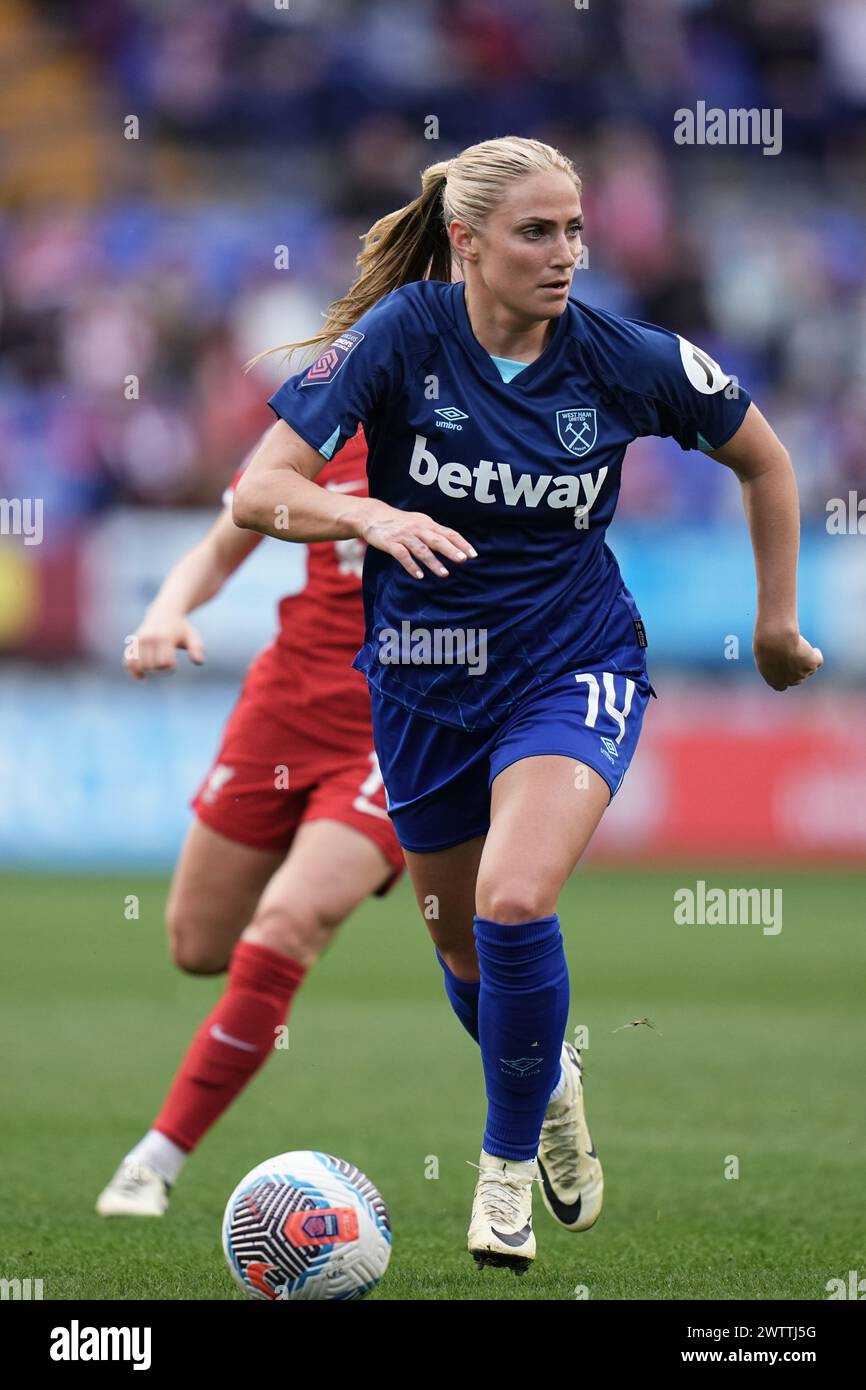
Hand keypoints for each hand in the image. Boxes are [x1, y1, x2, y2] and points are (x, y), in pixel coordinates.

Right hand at [125, 612, 205, 678]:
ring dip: (146, 671)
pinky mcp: (133, 642)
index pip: (165, 663)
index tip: (173, 662)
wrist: (165, 612)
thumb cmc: (181, 628)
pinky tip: (141, 677)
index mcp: (165, 638)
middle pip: (152, 666)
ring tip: (153, 671)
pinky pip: (128, 661)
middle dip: (159, 669)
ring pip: (138, 665)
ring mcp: (139, 640)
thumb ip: (197, 649)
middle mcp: (150, 639)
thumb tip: (199, 662)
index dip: (170, 667)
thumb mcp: (192, 637)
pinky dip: (132, 671)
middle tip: (164, 662)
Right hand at [357, 500, 476, 578]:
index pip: (448, 533)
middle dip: (451, 550)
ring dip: (433, 562)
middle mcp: (417, 528)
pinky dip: (411, 566)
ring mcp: (404, 536)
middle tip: (463, 560)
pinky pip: (402, 555)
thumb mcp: (419, 522)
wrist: (372, 516)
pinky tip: (419, 576)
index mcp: (427, 524)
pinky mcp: (390, 543)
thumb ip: (434, 532)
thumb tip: (454, 544)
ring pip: (421, 549)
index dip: (461, 543)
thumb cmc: (400, 522)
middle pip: (437, 539)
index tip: (473, 554)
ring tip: (444, 574)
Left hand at [753, 627, 822, 690]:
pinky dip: (816, 655)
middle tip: (794, 657)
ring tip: (802, 649)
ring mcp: (802, 674)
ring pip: (809, 668)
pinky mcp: (812, 664)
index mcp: (774, 681)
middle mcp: (790, 681)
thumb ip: (771, 662)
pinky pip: (818, 660)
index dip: (785, 678)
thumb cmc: (766, 644)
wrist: (776, 640)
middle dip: (796, 670)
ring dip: (806, 661)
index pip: (782, 686)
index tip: (785, 670)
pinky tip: (814, 650)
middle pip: (798, 678)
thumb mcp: (764, 655)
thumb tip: (779, 660)